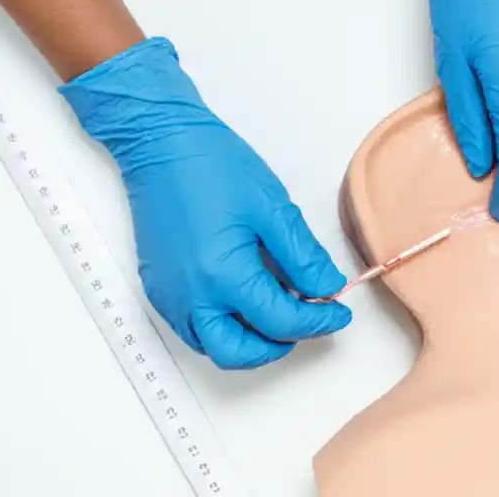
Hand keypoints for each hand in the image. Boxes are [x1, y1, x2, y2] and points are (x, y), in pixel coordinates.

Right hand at [61, 39, 350, 368]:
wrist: (161, 145)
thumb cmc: (214, 167)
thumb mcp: (274, 209)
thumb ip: (304, 258)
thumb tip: (328, 289)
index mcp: (223, 275)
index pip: (280, 322)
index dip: (318, 322)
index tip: (339, 311)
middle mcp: (190, 297)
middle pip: (239, 353)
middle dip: (279, 345)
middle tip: (308, 319)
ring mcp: (169, 296)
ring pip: (213, 346)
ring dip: (250, 341)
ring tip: (280, 308)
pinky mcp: (159, 289)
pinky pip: (194, 328)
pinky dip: (225, 327)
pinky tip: (248, 298)